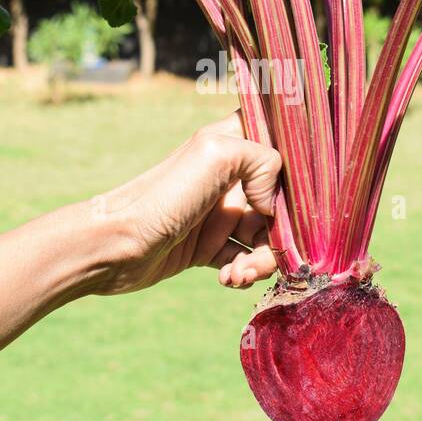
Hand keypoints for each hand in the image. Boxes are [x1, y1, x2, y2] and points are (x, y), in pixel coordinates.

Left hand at [93, 111, 282, 295]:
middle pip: (280, 199)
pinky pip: (244, 259)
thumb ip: (261, 158)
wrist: (114, 247)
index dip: (296, 164)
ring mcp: (218, 213)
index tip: (307, 190)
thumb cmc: (162, 196)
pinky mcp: (208, 246)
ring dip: (264, 258)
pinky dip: (245, 271)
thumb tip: (274, 202)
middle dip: (284, 227)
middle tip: (275, 247)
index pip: (276, 141)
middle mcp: (228, 177)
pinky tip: (231, 278)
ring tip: (243, 272)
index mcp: (230, 144)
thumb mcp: (215, 155)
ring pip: (265, 235)